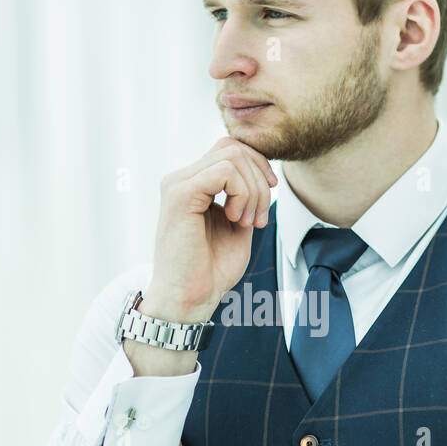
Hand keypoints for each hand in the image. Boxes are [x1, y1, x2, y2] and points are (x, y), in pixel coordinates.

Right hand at [146, 137, 277, 320]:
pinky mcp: (180, 194)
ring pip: (232, 156)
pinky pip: (225, 172)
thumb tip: (265, 172)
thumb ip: (245, 195)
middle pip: (233, 147)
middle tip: (259, 218)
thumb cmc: (211, 269)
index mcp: (193, 184)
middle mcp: (181, 179)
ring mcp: (178, 184)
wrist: (190, 298)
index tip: (268, 200)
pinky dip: (242, 194)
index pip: (230, 149)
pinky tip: (236, 220)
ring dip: (253, 191)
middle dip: (259, 179)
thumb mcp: (238, 223)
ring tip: (247, 222)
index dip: (258, 167)